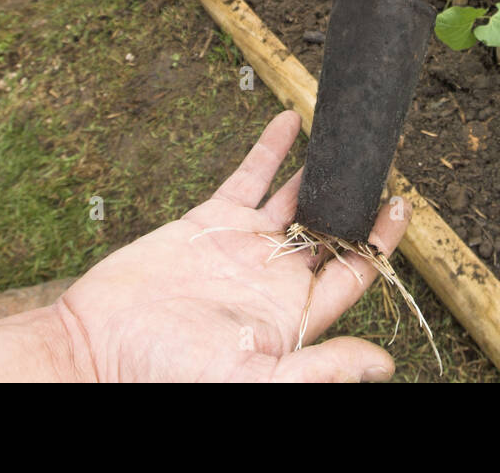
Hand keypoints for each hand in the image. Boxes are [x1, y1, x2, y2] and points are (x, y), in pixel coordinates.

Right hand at [54, 111, 409, 381]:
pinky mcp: (210, 222)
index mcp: (295, 314)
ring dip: (319, 171)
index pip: (355, 271)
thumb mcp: (252, 380)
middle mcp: (276, 277)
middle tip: (382, 164)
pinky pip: (249, 177)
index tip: (402, 206)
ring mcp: (244, 245)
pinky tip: (291, 120)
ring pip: (295, 198)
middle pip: (332, 229)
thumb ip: (317, 368)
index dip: (381, 240)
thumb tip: (381, 362)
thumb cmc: (169, 376)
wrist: (97, 348)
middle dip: (357, 200)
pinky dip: (270, 149)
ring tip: (346, 140)